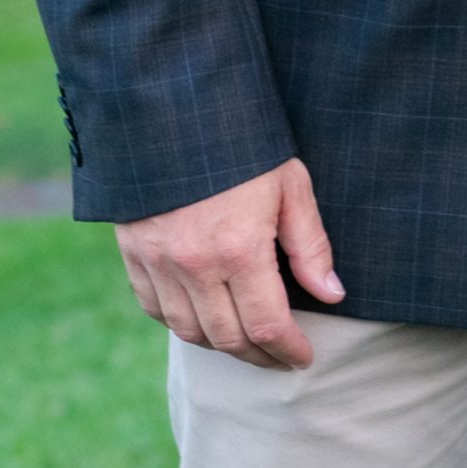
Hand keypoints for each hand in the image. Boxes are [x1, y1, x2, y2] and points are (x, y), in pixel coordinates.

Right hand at [115, 158, 342, 369]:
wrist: (176, 109)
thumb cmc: (245, 145)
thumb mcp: (290, 185)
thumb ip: (311, 246)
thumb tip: (332, 294)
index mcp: (238, 249)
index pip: (267, 325)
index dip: (289, 350)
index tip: (304, 357)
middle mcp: (194, 265)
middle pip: (228, 338)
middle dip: (260, 356)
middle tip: (281, 358)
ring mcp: (158, 262)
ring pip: (190, 332)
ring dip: (222, 345)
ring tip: (248, 343)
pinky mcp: (134, 253)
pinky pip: (155, 309)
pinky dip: (180, 323)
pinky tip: (203, 319)